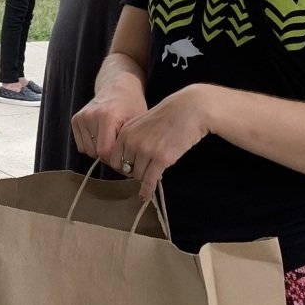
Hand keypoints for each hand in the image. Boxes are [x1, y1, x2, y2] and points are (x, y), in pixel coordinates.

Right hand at [73, 81, 146, 167]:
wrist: (118, 87)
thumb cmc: (132, 105)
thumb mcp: (137, 123)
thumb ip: (130, 144)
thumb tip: (128, 168)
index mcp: (107, 117)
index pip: (105, 152)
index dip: (115, 160)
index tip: (125, 159)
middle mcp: (91, 116)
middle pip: (95, 153)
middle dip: (108, 156)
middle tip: (120, 151)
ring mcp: (81, 117)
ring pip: (87, 151)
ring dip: (99, 151)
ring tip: (112, 142)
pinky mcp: (75, 119)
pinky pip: (81, 145)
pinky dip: (91, 146)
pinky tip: (102, 137)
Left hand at [113, 86, 215, 200]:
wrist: (190, 109)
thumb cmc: (169, 116)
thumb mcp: (143, 124)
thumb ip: (133, 140)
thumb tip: (129, 163)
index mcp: (125, 132)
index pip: (114, 159)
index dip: (123, 166)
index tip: (131, 168)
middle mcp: (132, 142)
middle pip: (126, 169)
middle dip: (135, 172)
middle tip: (146, 170)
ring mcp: (146, 151)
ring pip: (138, 176)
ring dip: (145, 177)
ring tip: (155, 171)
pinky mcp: (161, 158)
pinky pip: (149, 180)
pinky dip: (147, 190)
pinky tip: (146, 195)